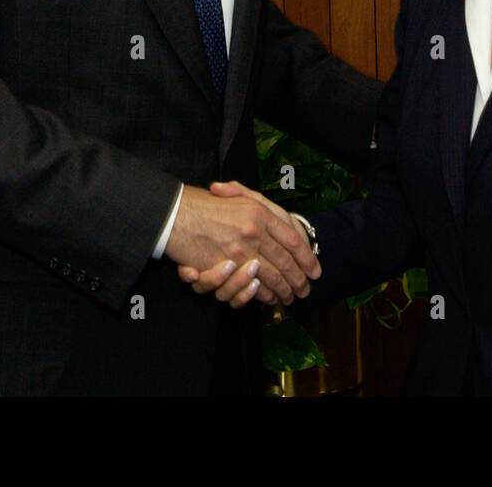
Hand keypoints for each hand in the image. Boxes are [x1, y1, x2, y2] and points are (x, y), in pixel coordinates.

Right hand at [164, 182, 318, 304]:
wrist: (176, 212)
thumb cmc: (208, 204)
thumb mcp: (239, 195)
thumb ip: (263, 205)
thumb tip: (289, 226)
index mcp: (260, 213)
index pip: (293, 240)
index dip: (307, 258)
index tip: (315, 270)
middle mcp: (253, 231)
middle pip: (285, 262)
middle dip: (298, 280)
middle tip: (306, 290)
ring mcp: (239, 250)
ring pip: (270, 277)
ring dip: (283, 290)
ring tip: (290, 297)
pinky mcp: (225, 266)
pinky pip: (250, 285)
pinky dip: (262, 295)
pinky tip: (268, 297)